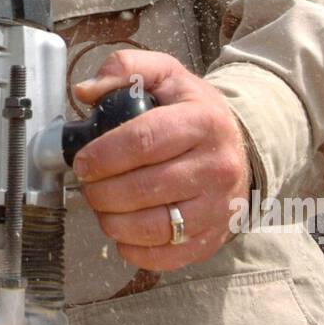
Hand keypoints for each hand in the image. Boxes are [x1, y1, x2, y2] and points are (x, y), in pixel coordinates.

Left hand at [71, 50, 251, 270]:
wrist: (242, 145)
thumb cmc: (193, 110)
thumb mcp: (166, 75)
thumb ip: (125, 68)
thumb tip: (84, 91)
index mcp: (202, 121)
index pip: (144, 141)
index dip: (103, 155)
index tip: (81, 162)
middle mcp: (216, 166)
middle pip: (143, 188)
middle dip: (101, 191)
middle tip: (87, 185)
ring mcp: (217, 207)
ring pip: (152, 227)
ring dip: (112, 221)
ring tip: (102, 206)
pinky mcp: (213, 237)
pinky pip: (165, 256)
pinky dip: (133, 249)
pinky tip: (123, 230)